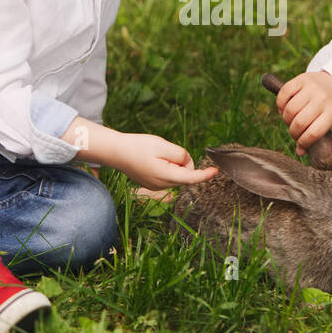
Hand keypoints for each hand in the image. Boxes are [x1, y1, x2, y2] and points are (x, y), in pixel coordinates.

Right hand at [61, 116, 217, 190]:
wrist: (116, 152)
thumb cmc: (138, 146)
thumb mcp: (163, 145)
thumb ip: (180, 155)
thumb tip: (188, 163)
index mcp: (166, 176)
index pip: (191, 178)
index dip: (205, 175)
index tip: (215, 171)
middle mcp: (162, 185)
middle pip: (184, 173)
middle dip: (182, 161)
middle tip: (166, 150)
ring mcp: (156, 186)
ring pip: (176, 174)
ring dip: (173, 163)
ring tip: (156, 154)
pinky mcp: (152, 184)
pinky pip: (167, 175)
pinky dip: (166, 166)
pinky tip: (151, 159)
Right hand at [276, 71, 331, 155]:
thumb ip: (318, 137)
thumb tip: (299, 152)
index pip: (313, 133)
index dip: (303, 142)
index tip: (300, 144)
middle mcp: (322, 99)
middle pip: (299, 122)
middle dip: (293, 132)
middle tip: (295, 132)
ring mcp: (311, 87)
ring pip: (290, 109)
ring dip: (286, 119)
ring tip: (291, 121)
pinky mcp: (302, 78)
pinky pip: (284, 93)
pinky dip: (280, 104)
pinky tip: (284, 109)